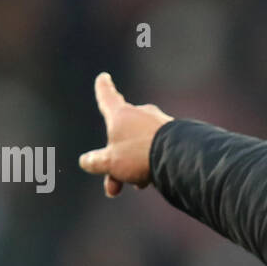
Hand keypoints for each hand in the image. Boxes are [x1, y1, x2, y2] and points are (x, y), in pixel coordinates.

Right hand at [78, 72, 173, 196]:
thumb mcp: (110, 162)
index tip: (103, 77)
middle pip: (121, 135)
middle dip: (115, 162)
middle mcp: (140, 114)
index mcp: (120, 114)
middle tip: (113, 188)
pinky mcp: (176, 135)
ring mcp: (159, 123)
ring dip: (134, 167)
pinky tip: (154, 179)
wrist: (180, 157)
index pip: (107, 96)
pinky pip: (157, 148)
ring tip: (138, 185)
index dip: (103, 88)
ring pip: (139, 145)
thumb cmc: (139, 154)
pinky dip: (151, 163)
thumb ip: (95, 162)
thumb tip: (86, 162)